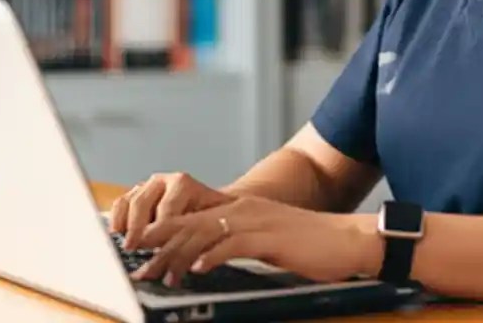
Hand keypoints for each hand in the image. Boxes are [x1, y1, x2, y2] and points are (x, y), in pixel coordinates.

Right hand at [109, 172, 234, 250]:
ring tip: (126, 243)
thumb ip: (200, 233)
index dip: (159, 228)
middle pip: (142, 202)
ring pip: (129, 201)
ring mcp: (147, 186)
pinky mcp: (135, 194)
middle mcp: (163, 181)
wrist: (212, 204)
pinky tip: (117, 233)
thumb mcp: (212, 222)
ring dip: (125, 224)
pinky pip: (121, 203)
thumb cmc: (213, 216)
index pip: (166, 207)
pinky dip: (116, 218)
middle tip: (134, 246)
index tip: (154, 245)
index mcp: (183, 184)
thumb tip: (192, 256)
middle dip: (137, 227)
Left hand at [128, 196, 383, 288]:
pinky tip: (196, 269)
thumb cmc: (307, 245)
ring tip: (157, 273)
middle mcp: (242, 209)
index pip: (191, 217)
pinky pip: (233, 244)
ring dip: (176, 255)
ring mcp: (255, 221)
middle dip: (158, 245)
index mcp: (239, 209)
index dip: (162, 232)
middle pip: (189, 223)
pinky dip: (211, 257)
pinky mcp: (269, 237)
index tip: (138, 251)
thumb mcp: (264, 241)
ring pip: (203, 233)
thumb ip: (234, 245)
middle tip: (136, 266)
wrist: (345, 239)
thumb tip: (202, 261)